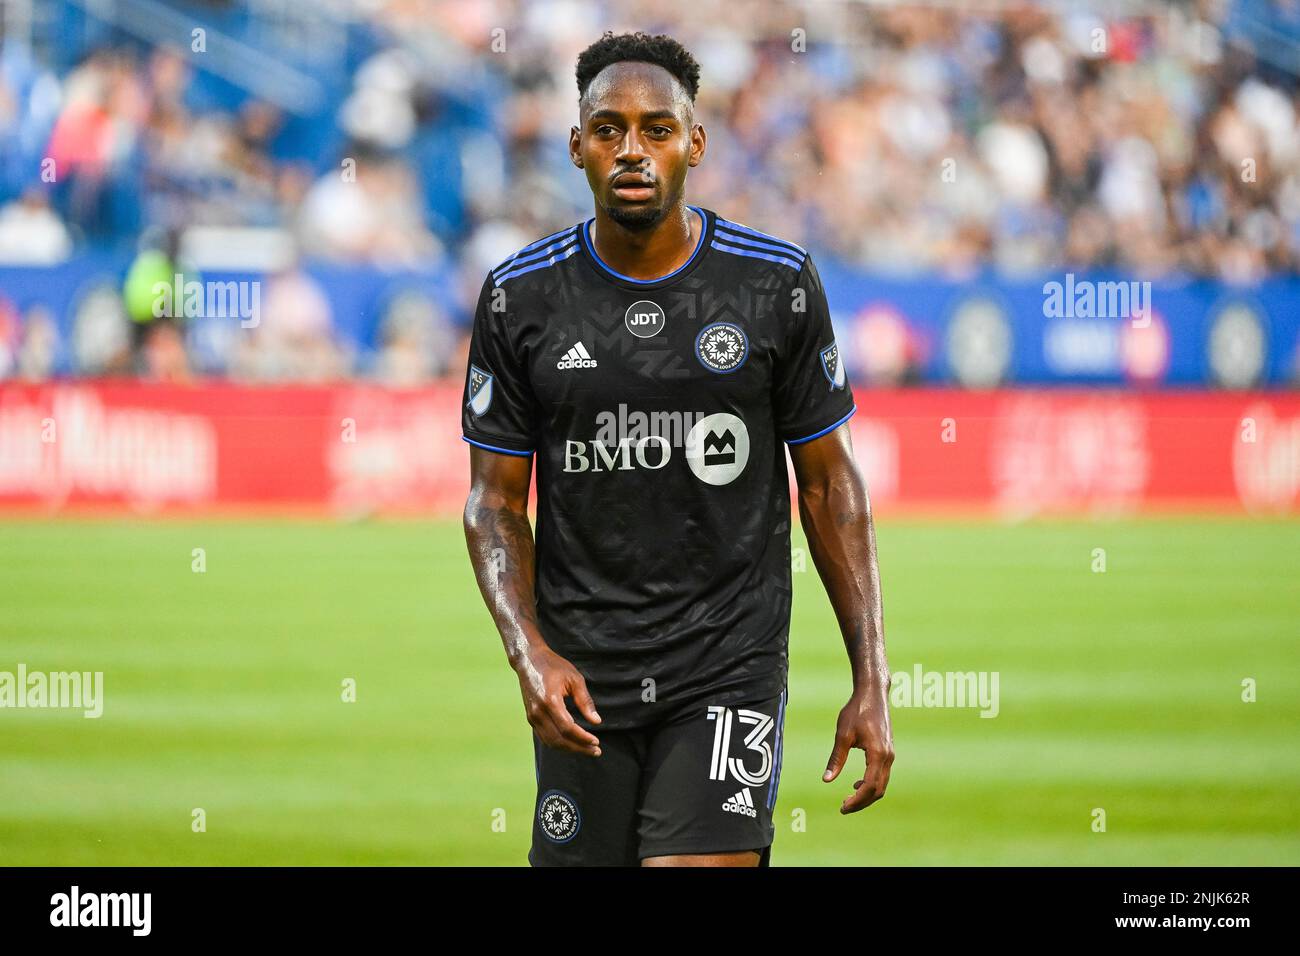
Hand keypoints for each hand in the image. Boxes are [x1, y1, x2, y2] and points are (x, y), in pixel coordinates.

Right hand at [515, 644, 602, 756]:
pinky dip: (559, 743)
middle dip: (578, 748)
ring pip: (551, 741)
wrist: (528, 660)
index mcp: (550, 700)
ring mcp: (532, 716)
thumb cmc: (554, 666)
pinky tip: (572, 743)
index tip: (596, 742)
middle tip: (596, 751)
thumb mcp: (574, 679)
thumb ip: (585, 701)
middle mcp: (538, 712)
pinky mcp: (530, 718)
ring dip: (569, 748)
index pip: (568, 728)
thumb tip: (596, 721)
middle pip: (559, 739)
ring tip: (586, 749)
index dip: (583, 738)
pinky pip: (544, 737)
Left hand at [823, 686, 893, 812]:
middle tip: (843, 808)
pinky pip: (882, 775)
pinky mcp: (888, 751)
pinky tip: (856, 783)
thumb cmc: (857, 711)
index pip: (869, 786)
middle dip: (861, 802)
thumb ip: (836, 759)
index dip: (856, 801)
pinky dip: (871, 784)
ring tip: (848, 799)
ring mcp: (890, 755)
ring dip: (867, 795)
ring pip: (882, 784)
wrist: (873, 694)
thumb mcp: (842, 735)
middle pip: (878, 790)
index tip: (842, 806)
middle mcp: (888, 757)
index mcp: (878, 754)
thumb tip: (826, 779)